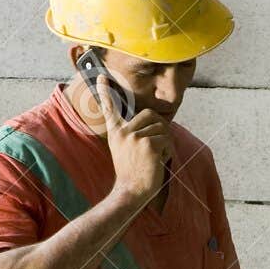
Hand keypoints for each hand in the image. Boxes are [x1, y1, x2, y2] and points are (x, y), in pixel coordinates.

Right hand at [98, 75, 171, 206]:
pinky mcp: (147, 144)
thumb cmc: (132, 173)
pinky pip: (166, 140)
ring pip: (162, 128)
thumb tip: (155, 121)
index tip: (100, 77)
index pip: (110, 108)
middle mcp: (123, 131)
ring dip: (166, 142)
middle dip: (161, 128)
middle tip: (159, 145)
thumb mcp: (125, 149)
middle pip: (152, 115)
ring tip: (157, 156)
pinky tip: (160, 161)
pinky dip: (168, 151)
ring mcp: (135, 137)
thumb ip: (133, 134)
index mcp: (116, 132)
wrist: (131, 191)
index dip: (106, 92)